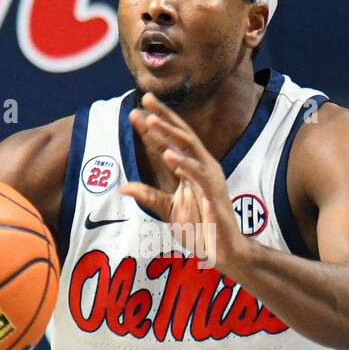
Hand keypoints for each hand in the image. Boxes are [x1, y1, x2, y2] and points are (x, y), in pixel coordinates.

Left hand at [119, 92, 245, 272]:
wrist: (224, 251)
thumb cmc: (201, 229)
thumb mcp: (169, 210)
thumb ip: (149, 196)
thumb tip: (124, 187)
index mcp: (191, 169)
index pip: (169, 142)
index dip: (153, 127)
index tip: (135, 111)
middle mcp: (202, 167)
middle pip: (181, 134)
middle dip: (163, 115)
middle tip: (145, 98)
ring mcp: (209, 177)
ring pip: (189, 147)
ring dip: (169, 132)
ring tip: (151, 119)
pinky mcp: (214, 192)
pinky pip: (198, 174)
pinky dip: (183, 163)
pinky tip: (168, 154)